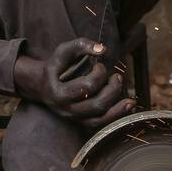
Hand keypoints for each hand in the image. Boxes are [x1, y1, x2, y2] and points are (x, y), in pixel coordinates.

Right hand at [13, 38, 136, 127]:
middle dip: (112, 90)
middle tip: (117, 77)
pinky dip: (115, 117)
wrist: (42, 85)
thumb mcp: (63, 51)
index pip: (86, 87)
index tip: (100, 65)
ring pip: (99, 119)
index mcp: (58, 93)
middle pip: (95, 105)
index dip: (99, 74)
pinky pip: (100, 125)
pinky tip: (127, 107)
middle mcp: (65, 109)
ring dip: (118, 108)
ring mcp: (73, 118)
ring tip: (129, 98)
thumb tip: (102, 49)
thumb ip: (80, 45)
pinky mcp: (80, 122)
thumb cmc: (55, 67)